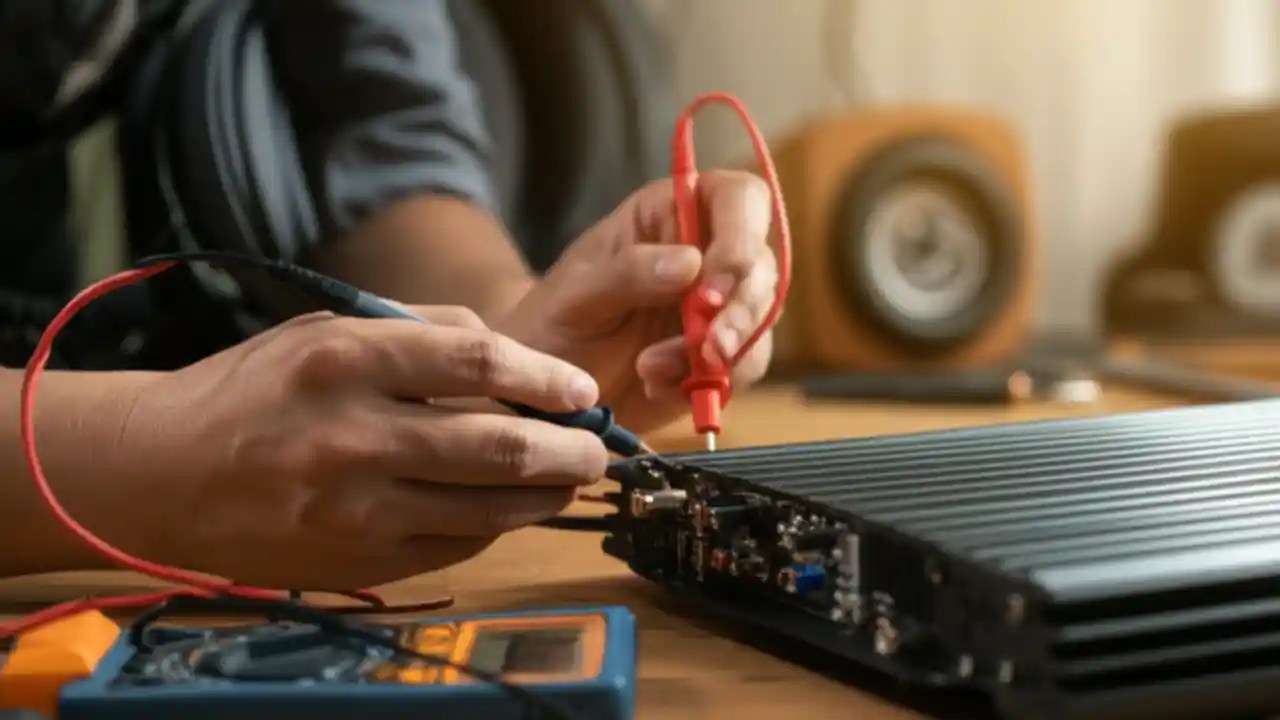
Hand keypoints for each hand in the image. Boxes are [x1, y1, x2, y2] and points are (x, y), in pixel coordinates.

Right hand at [82, 308, 606, 588]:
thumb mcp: (321, 332)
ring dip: (548, 494)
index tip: (581, 388)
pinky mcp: (356, 557)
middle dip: (568, 448)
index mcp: (342, 360)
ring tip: (572, 478)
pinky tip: (513, 508)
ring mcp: (354, 506)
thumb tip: (512, 351)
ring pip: (488, 505)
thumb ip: (419, 330)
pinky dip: (497, 525)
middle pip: (497, 444)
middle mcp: (351, 434)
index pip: (475, 362)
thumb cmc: (251, 392)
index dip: (544, 376)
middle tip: (596, 446)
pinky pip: (456, 544)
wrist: (162, 473)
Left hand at [497, 170, 776, 432]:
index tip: (714, 287)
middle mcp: (707, 250)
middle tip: (707, 349)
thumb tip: (689, 263)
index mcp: (672, 211)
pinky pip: (745, 365)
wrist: (545, 392)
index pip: (738, 197)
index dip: (741, 236)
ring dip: (723, 352)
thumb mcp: (575, 296)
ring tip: (654, 372)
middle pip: (760, 263)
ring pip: (761, 317)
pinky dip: (711, 382)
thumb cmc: (552, 325)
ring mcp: (720, 304)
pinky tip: (659, 387)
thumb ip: (627, 274)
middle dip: (740, 311)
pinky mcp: (724, 353)